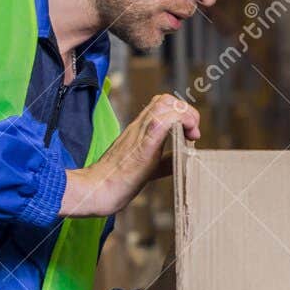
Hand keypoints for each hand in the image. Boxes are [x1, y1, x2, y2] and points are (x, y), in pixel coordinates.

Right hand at [61, 93, 198, 218]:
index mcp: (140, 130)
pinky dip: (179, 123)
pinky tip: (185, 139)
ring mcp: (139, 134)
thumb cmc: (117, 181)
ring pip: (164, 104)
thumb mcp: (147, 166)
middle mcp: (139, 127)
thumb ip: (165, 160)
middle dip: (187, 111)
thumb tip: (183, 159)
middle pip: (165, 99)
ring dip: (185, 115)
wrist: (96, 190)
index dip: (182, 112)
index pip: (162, 104)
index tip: (190, 135)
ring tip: (191, 135)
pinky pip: (161, 122)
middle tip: (193, 134)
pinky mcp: (142, 146)